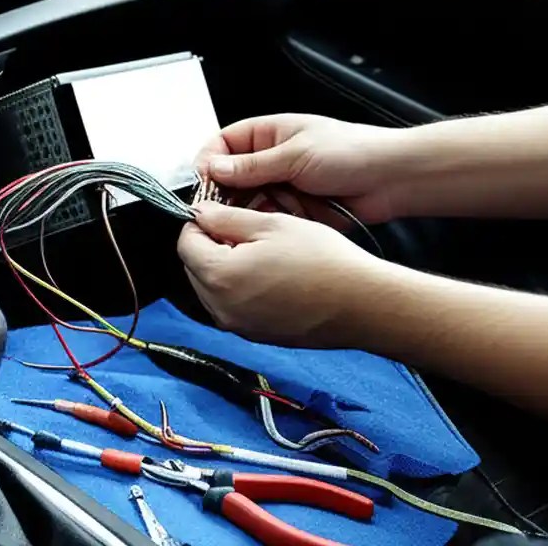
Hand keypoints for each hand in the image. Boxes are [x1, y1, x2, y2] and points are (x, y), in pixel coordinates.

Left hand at [177, 202, 384, 347]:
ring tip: (258, 251)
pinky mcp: (254, 335)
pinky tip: (268, 275)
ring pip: (211, 289)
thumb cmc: (323, 262)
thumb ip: (227, 218)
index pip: (185, 243)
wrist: (362, 304)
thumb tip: (200, 213)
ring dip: (223, 267)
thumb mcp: (271, 225)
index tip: (216, 212)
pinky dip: (239, 288)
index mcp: (219, 276)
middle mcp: (221, 307)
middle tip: (239, 228)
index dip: (198, 222)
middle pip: (194, 268)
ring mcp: (237, 326)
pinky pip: (231, 307)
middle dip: (209, 245)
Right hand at [195, 114, 408, 223]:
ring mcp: (281, 186)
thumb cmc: (352, 152)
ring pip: (245, 201)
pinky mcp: (292, 211)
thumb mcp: (295, 154)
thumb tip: (214, 168)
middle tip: (214, 208)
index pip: (224, 143)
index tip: (202, 180)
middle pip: (230, 175)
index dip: (209, 160)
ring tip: (235, 221)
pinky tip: (257, 230)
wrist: (391, 180)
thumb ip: (252, 165)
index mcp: (269, 134)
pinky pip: (265, 218)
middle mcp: (271, 159)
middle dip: (221, 191)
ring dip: (240, 210)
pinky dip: (259, 224)